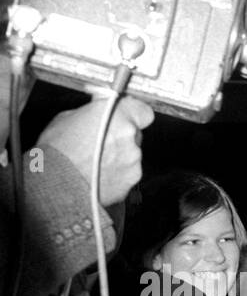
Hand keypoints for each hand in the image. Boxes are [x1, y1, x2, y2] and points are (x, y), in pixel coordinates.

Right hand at [38, 96, 154, 206]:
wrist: (55, 184)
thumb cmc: (57, 149)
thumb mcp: (68, 117)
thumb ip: (94, 113)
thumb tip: (99, 112)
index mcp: (119, 116)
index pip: (143, 112)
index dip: (134, 114)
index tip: (124, 116)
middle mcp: (131, 139)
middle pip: (135, 135)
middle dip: (121, 137)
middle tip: (100, 140)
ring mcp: (133, 162)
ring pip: (131, 156)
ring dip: (118, 157)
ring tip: (93, 161)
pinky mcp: (130, 182)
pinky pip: (126, 174)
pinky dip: (116, 174)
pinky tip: (97, 174)